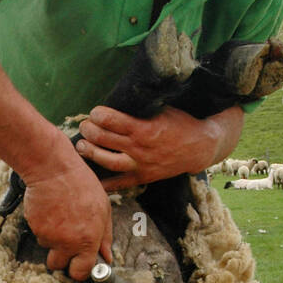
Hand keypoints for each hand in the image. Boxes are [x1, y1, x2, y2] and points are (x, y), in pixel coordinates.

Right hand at [20, 153, 112, 280]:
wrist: (53, 170)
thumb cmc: (81, 184)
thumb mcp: (103, 208)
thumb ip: (105, 236)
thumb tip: (106, 256)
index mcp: (88, 240)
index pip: (80, 272)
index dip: (78, 271)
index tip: (78, 266)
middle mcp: (67, 242)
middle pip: (57, 266)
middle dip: (60, 258)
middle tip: (65, 243)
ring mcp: (48, 236)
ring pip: (47, 247)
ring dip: (52, 238)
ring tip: (59, 217)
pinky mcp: (35, 228)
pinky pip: (38, 233)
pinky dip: (43, 225)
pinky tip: (51, 210)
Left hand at [74, 105, 222, 187]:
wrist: (200, 148)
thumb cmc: (181, 124)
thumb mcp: (164, 109)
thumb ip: (142, 108)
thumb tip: (121, 98)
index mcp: (143, 128)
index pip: (111, 120)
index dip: (97, 115)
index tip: (94, 112)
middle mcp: (139, 148)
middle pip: (104, 139)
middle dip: (89, 131)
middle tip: (85, 126)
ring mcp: (140, 165)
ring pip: (107, 161)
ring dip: (90, 153)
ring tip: (82, 146)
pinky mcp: (143, 177)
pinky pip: (119, 183)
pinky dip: (104, 183)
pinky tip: (91, 179)